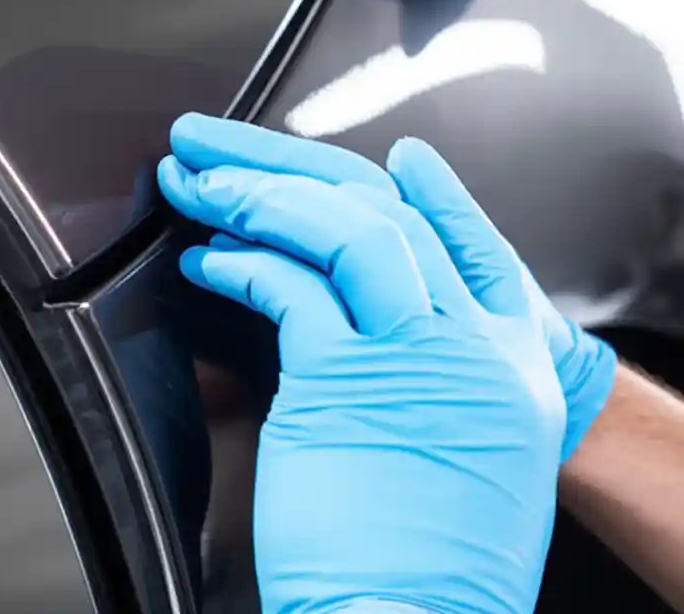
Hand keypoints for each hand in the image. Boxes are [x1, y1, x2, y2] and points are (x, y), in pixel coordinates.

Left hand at [157, 159, 564, 612]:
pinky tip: (206, 257)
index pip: (466, 242)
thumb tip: (373, 330)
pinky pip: (292, 291)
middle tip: (223, 140)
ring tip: (196, 180)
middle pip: (384, 212)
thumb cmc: (430, 563)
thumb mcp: (471, 456)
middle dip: (290, 161)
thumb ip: (435, 377)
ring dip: (256, 193)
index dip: (431, 192)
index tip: (398, 158)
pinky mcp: (347, 381)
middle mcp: (471, 345)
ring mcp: (415, 356)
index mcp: (507, 361)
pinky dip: (242, 262)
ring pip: (343, 231)